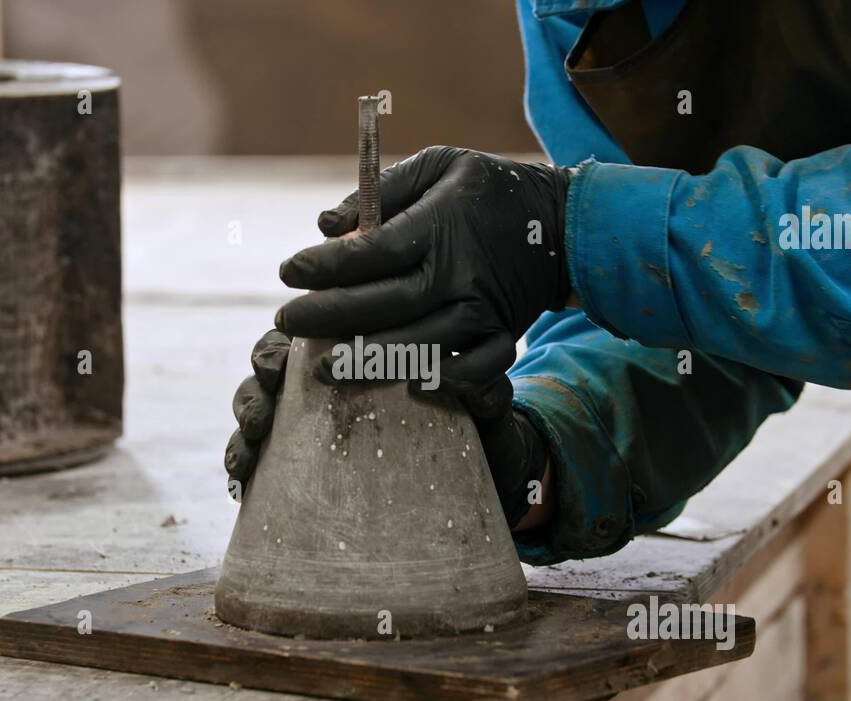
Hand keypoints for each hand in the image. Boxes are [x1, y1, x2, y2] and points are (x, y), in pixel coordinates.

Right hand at [224, 329, 551, 529]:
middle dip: (253, 391)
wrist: (473, 467)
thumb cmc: (470, 425)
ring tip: (246, 454)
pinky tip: (239, 481)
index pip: (306, 338)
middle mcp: (324, 380)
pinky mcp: (295, 460)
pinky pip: (256, 458)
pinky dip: (241, 465)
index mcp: (356, 350)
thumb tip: (481, 382)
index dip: (279, 350)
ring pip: (255, 409)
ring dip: (245, 426)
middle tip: (260, 414)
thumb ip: (477, 390)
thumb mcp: (476, 404)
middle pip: (268, 372)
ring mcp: (305, 420)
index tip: (277, 365)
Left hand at [274, 146, 571, 394]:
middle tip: (288, 322)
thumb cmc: (487, 191)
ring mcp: (482, 311)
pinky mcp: (503, 336)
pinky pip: (476, 371)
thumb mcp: (439, 165)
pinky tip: (408, 385)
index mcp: (440, 226)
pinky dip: (444, 381)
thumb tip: (325, 224)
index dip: (324, 265)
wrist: (563, 223)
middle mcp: (459, 273)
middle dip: (329, 317)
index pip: (371, 252)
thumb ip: (381, 189)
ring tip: (325, 368)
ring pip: (419, 346)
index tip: (288, 271)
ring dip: (369, 361)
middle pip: (385, 304)